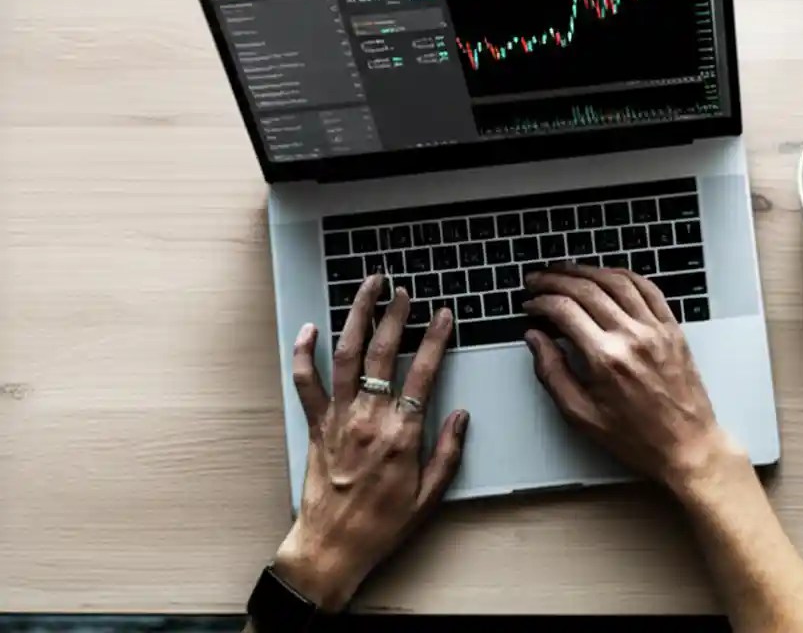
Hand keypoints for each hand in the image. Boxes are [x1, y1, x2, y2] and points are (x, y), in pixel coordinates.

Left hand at [273, 274, 468, 610]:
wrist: (333, 547)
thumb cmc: (383, 525)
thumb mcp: (431, 494)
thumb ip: (449, 451)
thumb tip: (462, 416)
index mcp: (402, 434)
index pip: (423, 372)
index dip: (435, 338)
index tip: (443, 315)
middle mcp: (368, 418)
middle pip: (381, 353)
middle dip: (394, 314)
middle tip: (403, 290)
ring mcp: (339, 419)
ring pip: (345, 356)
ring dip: (355, 317)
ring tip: (366, 290)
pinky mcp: (316, 426)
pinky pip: (306, 382)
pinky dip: (305, 353)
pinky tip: (309, 329)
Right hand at [522, 266, 743, 496]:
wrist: (687, 446)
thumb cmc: (636, 438)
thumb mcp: (581, 415)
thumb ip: (553, 373)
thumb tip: (535, 339)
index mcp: (606, 359)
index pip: (564, 310)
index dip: (541, 302)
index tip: (530, 304)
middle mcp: (632, 336)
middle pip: (587, 289)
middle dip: (555, 279)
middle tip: (538, 279)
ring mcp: (656, 329)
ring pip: (617, 281)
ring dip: (587, 270)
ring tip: (566, 270)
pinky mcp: (672, 329)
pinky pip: (648, 289)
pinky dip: (624, 275)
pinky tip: (607, 274)